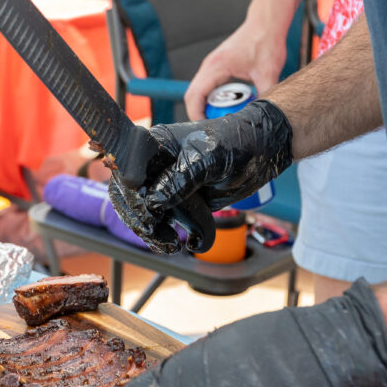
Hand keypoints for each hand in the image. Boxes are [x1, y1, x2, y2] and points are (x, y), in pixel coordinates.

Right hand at [107, 100, 293, 252]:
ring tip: (172, 245)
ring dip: (152, 234)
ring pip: (142, 214)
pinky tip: (184, 243)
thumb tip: (154, 203)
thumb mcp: (209, 157)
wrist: (262, 152)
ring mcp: (164, 184)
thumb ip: (181, 178)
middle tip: (159, 234)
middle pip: (128, 196)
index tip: (147, 214)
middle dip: (140, 220)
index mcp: (153, 145)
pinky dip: (166, 237)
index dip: (129, 193)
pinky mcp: (178, 201)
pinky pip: (161, 223)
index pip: (125, 170)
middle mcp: (153, 165)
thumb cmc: (236, 142)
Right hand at [185, 22, 287, 119]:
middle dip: (199, 114)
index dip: (196, 115)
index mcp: (216, 67)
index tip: (206, 129)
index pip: (194, 96)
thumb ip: (265, 95)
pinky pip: (209, 86)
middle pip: (193, 95)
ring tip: (221, 118)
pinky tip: (230, 105)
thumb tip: (266, 116)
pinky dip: (214, 98)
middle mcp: (209, 66)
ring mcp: (212, 65)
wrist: (267, 22)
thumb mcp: (268, 73)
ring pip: (200, 91)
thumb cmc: (265, 41)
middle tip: (214, 128)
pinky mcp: (218, 66)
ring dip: (207, 106)